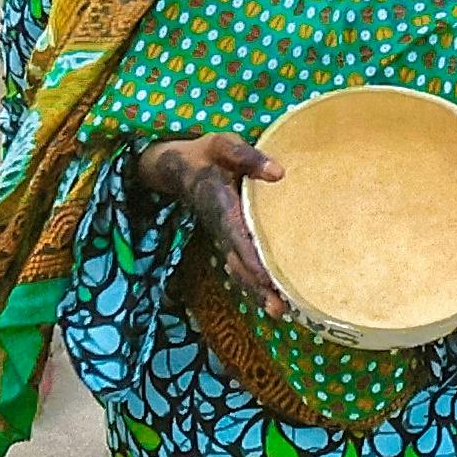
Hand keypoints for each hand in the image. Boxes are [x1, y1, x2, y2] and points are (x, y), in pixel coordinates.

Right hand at [136, 130, 284, 311]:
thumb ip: (248, 157)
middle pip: (238, 263)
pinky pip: (239, 265)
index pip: (237, 236)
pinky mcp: (227, 239)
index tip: (266, 277)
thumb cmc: (206, 154)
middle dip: (256, 286)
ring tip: (279, 312)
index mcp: (221, 205)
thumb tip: (278, 174)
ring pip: (238, 269)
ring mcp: (222, 236)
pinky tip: (272, 298)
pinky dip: (253, 283)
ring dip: (256, 291)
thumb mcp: (223, 145)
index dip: (251, 257)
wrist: (176, 166)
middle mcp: (220, 227)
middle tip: (279, 309)